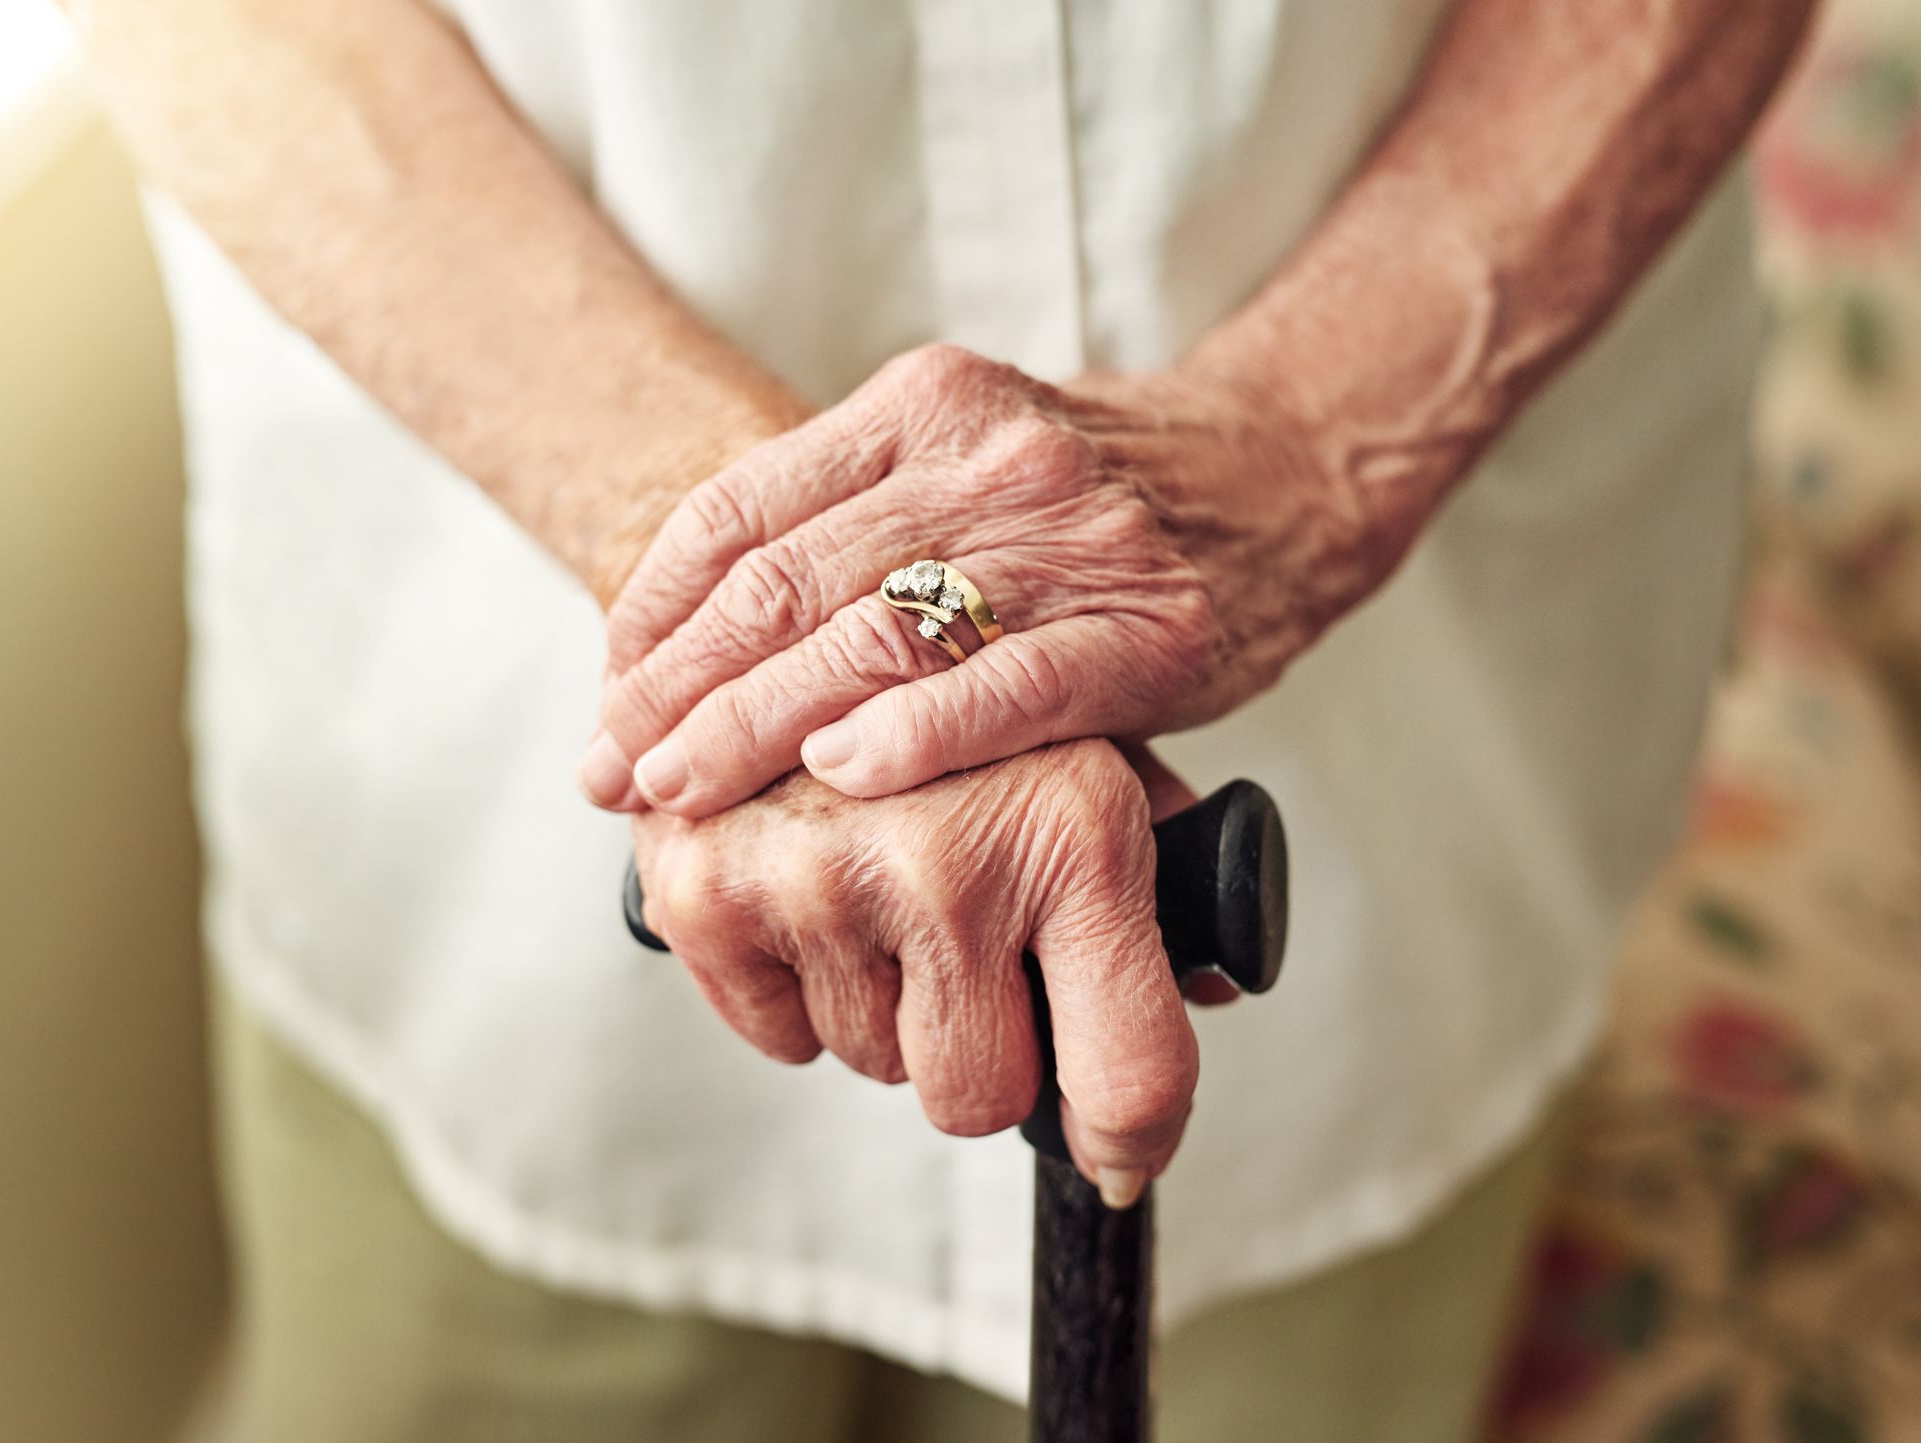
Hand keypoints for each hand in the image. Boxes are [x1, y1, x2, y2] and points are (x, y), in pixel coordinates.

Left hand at [578, 344, 1399, 815]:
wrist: (1284, 475)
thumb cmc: (1099, 496)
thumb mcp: (966, 463)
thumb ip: (852, 522)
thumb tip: (697, 644)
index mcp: (923, 405)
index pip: (743, 508)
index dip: (653, 612)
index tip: (605, 697)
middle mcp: (986, 455)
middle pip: (788, 580)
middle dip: (680, 688)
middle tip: (610, 772)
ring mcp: (1072, 539)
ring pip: (877, 634)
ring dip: (758, 725)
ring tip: (682, 794)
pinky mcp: (1149, 629)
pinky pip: (1013, 686)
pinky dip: (918, 734)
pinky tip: (841, 777)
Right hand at [630, 738, 1206, 1204]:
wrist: (790, 588)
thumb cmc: (968, 689)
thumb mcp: (1091, 750)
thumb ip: (1159, 871)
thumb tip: (1215, 981)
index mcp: (1079, 829)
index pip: (1128, 1070)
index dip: (1128, 1135)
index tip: (1117, 1156)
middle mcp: (951, 860)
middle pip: (980, 1098)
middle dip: (980, 1048)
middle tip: (969, 956)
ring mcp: (821, 879)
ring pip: (875, 1063)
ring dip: (884, 1003)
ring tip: (881, 885)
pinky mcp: (705, 892)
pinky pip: (780, 1038)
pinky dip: (796, 988)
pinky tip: (811, 889)